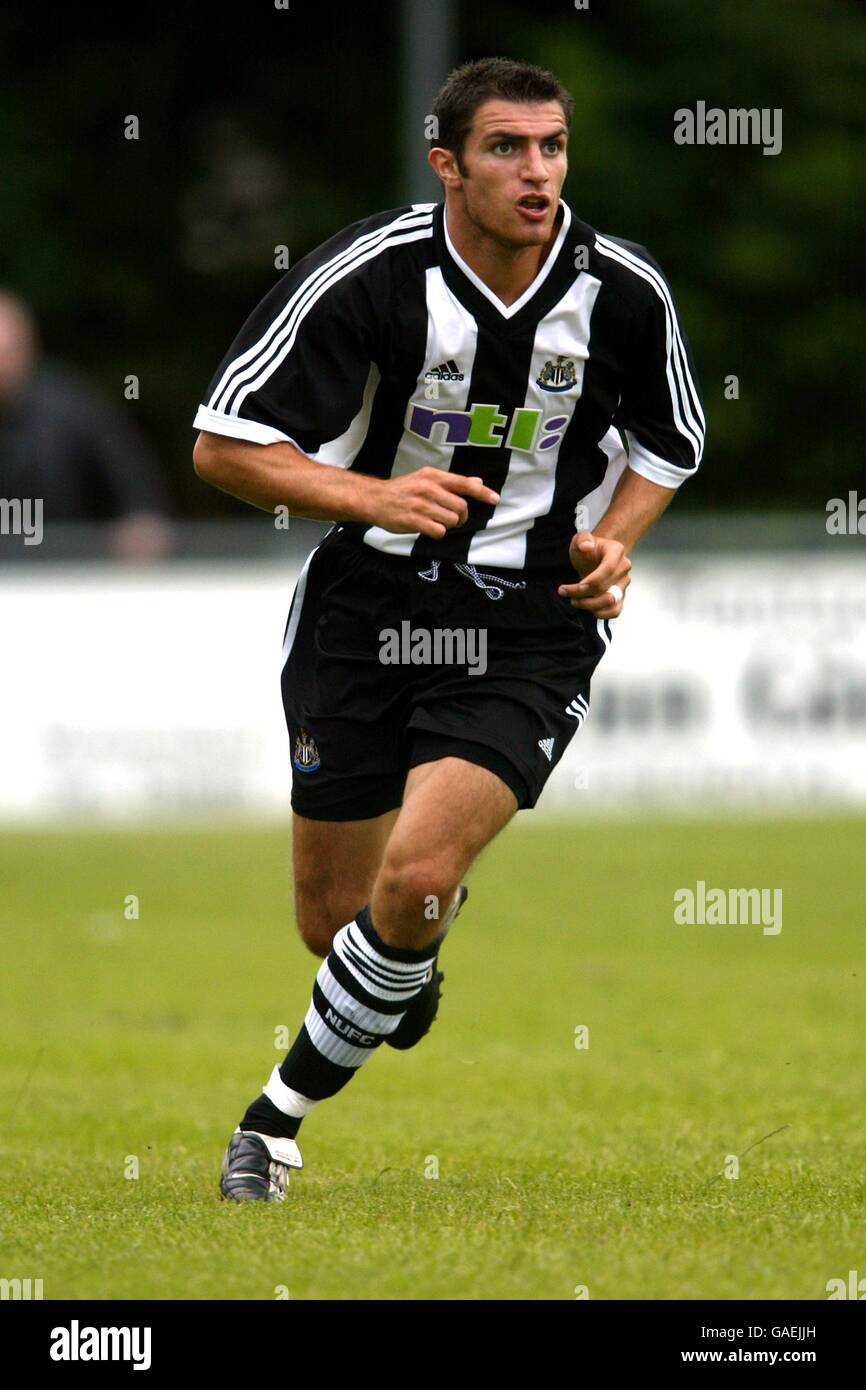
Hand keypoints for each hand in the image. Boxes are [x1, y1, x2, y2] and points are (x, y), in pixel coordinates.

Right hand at [369, 468, 499, 538]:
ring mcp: (420, 505)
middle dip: (460, 516)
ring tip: (436, 521)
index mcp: (433, 476)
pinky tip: (428, 528)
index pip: (464, 483)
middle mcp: (428, 488)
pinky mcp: (413, 521)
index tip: (495, 499)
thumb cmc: (403, 490)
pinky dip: (437, 532)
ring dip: (448, 525)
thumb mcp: (426, 479)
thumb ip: (452, 482)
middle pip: (461, 507)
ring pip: (451, 521)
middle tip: (450, 518)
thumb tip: (478, 481)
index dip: (482, 492)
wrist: (374, 499)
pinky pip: (438, 531)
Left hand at [558, 531, 631, 616]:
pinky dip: (601, 614)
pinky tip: (587, 608)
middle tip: (566, 592)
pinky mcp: (620, 596)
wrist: (596, 556)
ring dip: (590, 606)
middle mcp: (623, 568)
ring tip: (575, 601)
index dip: (591, 582)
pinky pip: (615, 610)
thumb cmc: (589, 548)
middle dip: (583, 594)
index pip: (607, 570)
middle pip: (606, 588)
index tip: (575, 586)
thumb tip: (586, 546)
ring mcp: (623, 583)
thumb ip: (583, 539)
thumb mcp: (581, 538)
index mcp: (616, 551)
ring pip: (610, 602)